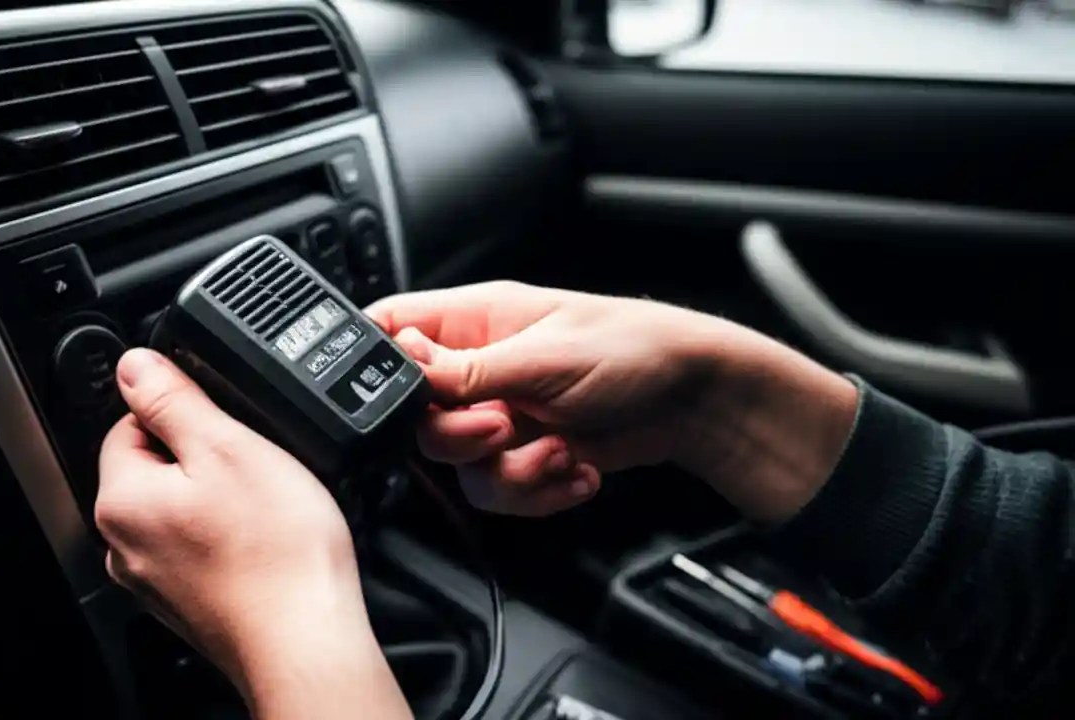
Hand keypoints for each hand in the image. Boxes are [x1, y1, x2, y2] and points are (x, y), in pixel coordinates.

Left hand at [96, 349, 409, 718]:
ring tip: (264, 506)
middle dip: (203, 456)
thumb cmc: (275, 553)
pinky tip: (263, 539)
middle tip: (254, 465)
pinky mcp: (187, 600)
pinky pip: (200, 545)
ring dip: (220, 495)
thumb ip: (173, 399)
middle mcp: (124, 544)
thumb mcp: (228, 446)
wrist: (307, 638)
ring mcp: (155, 578)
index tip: (226, 424)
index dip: (185, 412)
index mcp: (121, 500)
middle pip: (156, 466)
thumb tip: (134, 364)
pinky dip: (229, 535)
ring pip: (182, 506)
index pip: (130, 423)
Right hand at [369, 281, 857, 521]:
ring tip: (556, 452)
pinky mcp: (526, 455)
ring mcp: (501, 415)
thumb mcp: (546, 356)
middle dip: (458, 437)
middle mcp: (479, 368)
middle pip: (416, 416)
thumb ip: (469, 370)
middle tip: (500, 429)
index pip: (393, 332)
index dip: (380, 367)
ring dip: (508, 473)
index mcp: (475, 320)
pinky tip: (572, 468)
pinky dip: (536, 491)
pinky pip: (498, 491)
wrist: (698, 403)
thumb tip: (404, 365)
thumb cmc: (637, 349)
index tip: (407, 399)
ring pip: (457, 465)